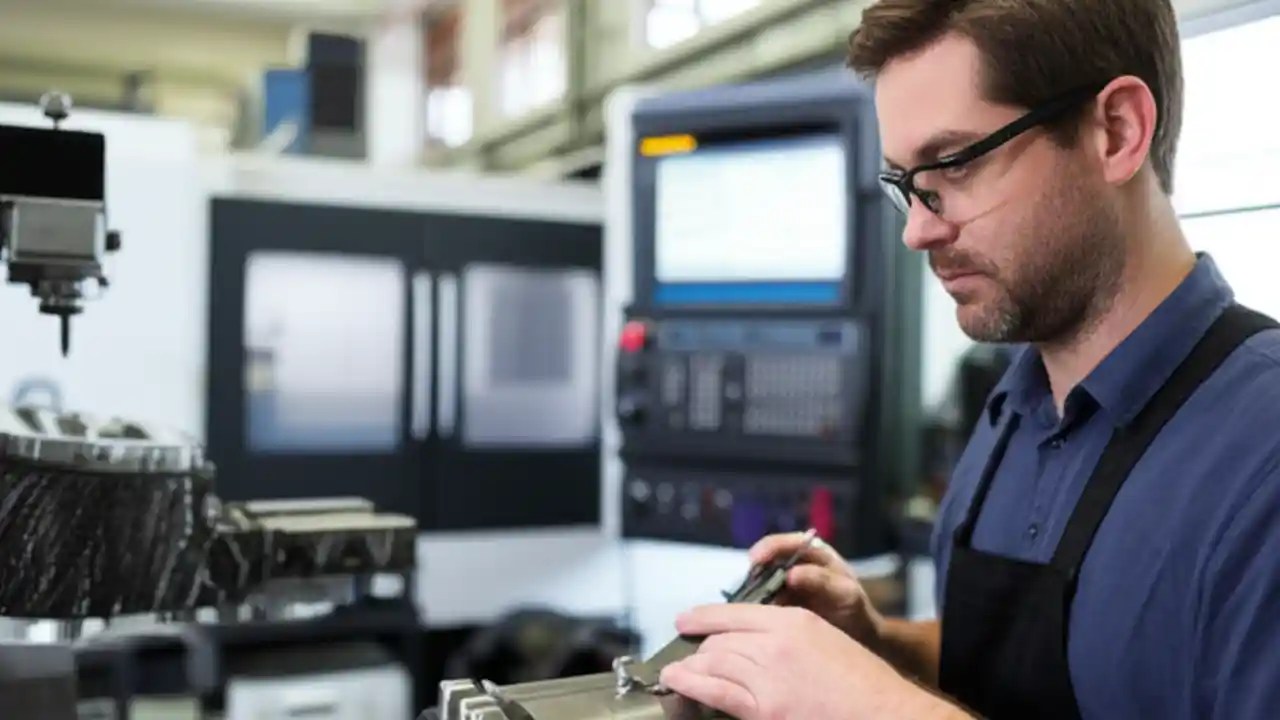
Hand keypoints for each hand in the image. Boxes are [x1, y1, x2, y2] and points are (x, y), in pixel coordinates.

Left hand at [658, 604, 965, 719]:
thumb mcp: (825, 640)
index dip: (704, 617)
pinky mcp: (765, 709)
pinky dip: (691, 684)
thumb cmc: (862, 683)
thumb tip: (752, 641)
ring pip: (714, 663)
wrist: (884, 713)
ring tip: (676, 671)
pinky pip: (715, 691)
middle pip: (720, 639)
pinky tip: (677, 681)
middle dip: (700, 648)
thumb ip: (787, 635)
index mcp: (794, 621)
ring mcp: (768, 677)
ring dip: (691, 667)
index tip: (687, 620)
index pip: (735, 613)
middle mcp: (776, 643)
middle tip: (689, 656)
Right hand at [748, 531, 885, 648]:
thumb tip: (791, 574)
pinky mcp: (778, 603)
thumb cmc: (856, 611)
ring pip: (761, 581)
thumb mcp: (846, 594)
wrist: (859, 638)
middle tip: (745, 587)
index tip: (755, 560)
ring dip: (752, 591)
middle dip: (755, 572)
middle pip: (768, 560)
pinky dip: (755, 606)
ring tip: (745, 604)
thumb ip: (821, 581)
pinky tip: (751, 615)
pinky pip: (762, 600)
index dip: (769, 548)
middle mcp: (796, 563)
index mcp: (814, 552)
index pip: (787, 543)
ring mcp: (784, 584)